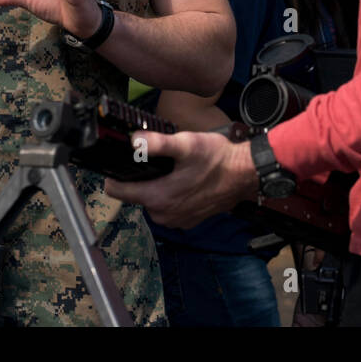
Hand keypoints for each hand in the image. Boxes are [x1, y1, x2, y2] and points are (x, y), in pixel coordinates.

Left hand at [104, 130, 258, 227]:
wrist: (246, 174)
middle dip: (143, 178)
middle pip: (136, 194)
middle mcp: (164, 215)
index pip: (117, 191)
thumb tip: (134, 141)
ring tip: (173, 169)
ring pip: (153, 200)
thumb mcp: (187, 144)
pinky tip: (184, 180)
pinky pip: (169, 207)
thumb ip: (158, 144)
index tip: (118, 163)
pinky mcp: (188, 220)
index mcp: (158, 198)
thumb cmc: (217, 159)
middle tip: (158, 161)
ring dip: (158, 186)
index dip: (114, 175)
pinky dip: (172, 195)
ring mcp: (176, 220)